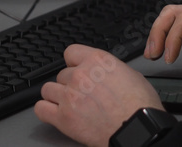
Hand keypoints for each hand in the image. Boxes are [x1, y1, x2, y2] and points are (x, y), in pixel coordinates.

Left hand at [35, 44, 163, 146]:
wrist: (137, 129)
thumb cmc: (140, 106)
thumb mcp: (130, 74)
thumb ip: (109, 69)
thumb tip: (104, 72)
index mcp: (97, 61)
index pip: (70, 52)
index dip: (74, 63)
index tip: (77, 69)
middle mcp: (80, 75)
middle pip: (61, 74)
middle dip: (70, 84)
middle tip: (81, 94)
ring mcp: (69, 96)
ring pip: (48, 89)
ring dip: (56, 96)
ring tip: (67, 104)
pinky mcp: (63, 118)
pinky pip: (41, 109)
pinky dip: (46, 110)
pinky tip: (54, 113)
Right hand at [145, 3, 181, 70]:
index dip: (174, 35)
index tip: (169, 56)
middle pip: (174, 13)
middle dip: (159, 31)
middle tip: (154, 53)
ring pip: (171, 19)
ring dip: (158, 33)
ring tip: (152, 54)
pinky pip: (176, 31)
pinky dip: (165, 39)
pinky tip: (160, 52)